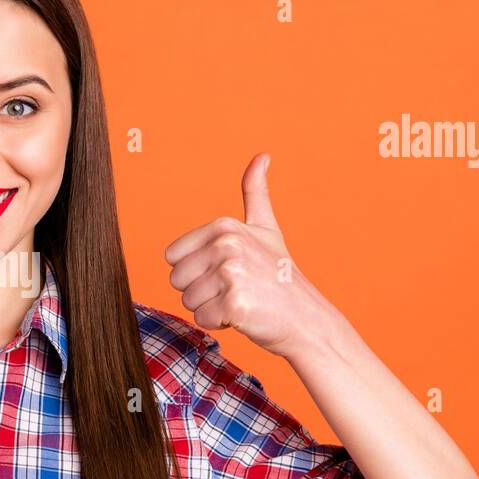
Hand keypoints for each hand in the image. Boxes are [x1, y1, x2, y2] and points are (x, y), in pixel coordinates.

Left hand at [164, 152, 336, 360]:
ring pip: (187, 301)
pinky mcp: (235, 304)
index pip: (173, 257)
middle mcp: (226, 245)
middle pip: (176, 279)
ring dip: (209, 307)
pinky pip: (201, 318)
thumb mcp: (266, 228)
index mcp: (224, 226)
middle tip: (235, 288)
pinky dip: (218, 323)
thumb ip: (256, 193)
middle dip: (200, 290)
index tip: (226, 270)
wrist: (306, 317)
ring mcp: (231, 274)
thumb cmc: (280, 275)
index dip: (195, 270)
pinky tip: (243, 315)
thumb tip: (262, 156)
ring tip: (241, 300)